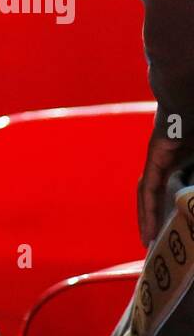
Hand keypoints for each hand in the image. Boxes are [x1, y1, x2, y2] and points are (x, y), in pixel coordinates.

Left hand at [137, 115, 193, 245]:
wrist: (192, 93)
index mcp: (184, 156)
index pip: (176, 188)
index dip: (174, 208)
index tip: (179, 228)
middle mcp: (168, 157)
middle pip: (158, 192)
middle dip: (156, 216)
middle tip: (156, 242)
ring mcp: (160, 155)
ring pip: (149, 194)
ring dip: (147, 217)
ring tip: (147, 241)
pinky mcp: (156, 155)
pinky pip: (149, 187)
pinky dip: (148, 208)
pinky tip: (147, 228)